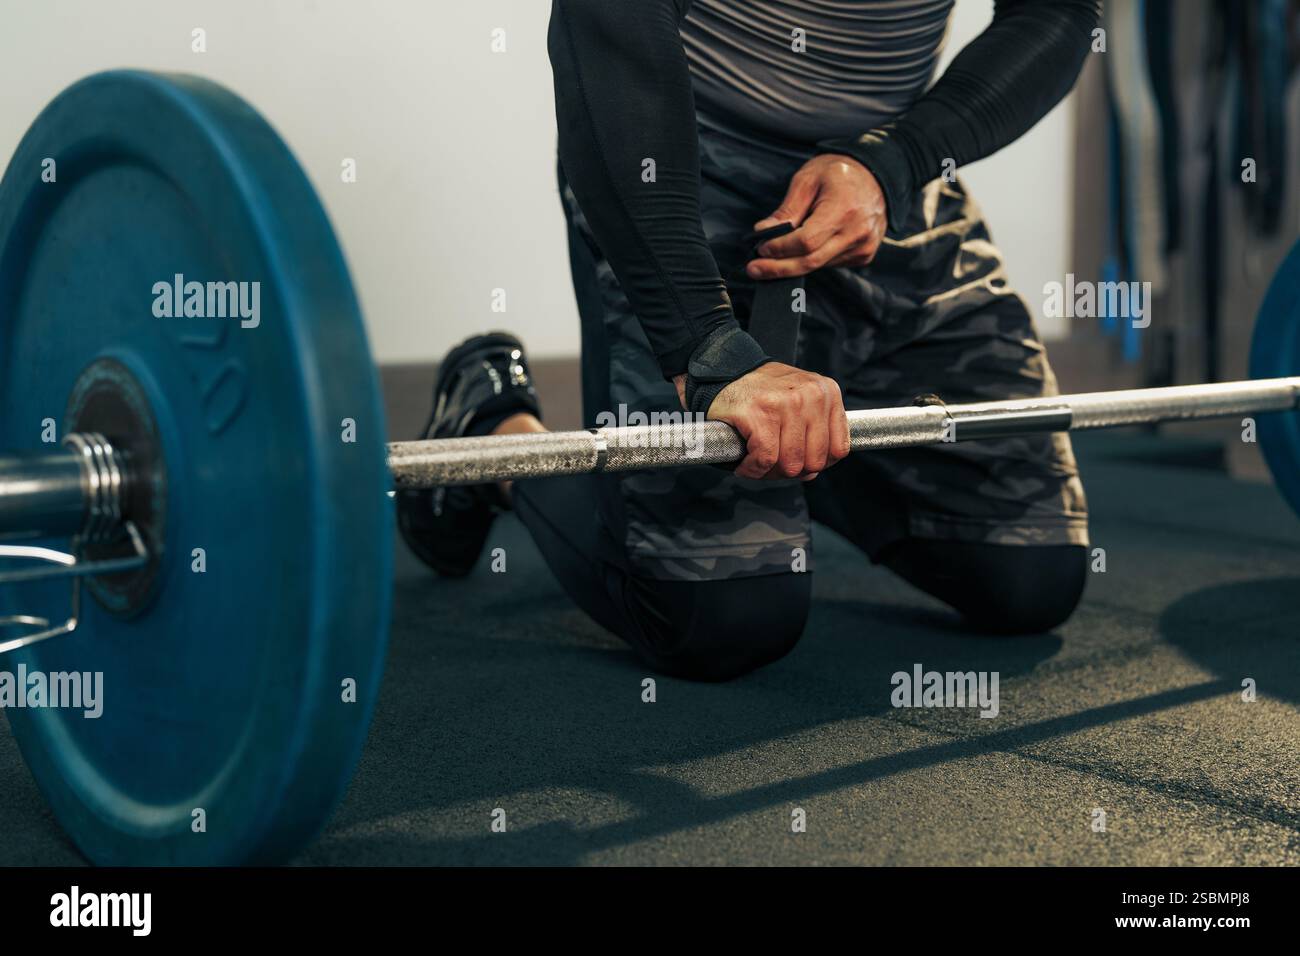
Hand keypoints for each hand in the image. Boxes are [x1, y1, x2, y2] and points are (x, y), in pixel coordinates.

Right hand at [703, 363, 849, 480]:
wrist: (724, 371)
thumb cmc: (762, 392)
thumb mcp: (800, 402)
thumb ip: (813, 435)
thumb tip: (811, 473)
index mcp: (827, 392)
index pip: (838, 449)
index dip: (816, 463)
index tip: (797, 460)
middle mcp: (811, 396)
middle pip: (814, 462)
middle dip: (791, 471)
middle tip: (772, 463)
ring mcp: (786, 404)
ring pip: (791, 465)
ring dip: (769, 472)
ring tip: (757, 461)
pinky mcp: (760, 415)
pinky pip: (765, 460)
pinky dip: (752, 469)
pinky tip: (745, 463)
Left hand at [747, 154, 886, 278]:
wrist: (876, 175)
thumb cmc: (840, 173)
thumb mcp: (808, 178)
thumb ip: (787, 208)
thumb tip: (763, 232)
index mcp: (843, 210)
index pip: (806, 242)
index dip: (780, 248)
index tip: (759, 249)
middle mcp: (857, 233)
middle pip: (811, 261)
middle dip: (779, 268)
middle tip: (754, 269)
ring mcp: (863, 247)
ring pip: (819, 265)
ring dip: (792, 264)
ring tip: (773, 257)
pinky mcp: (864, 255)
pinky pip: (830, 263)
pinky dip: (811, 259)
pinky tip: (803, 249)